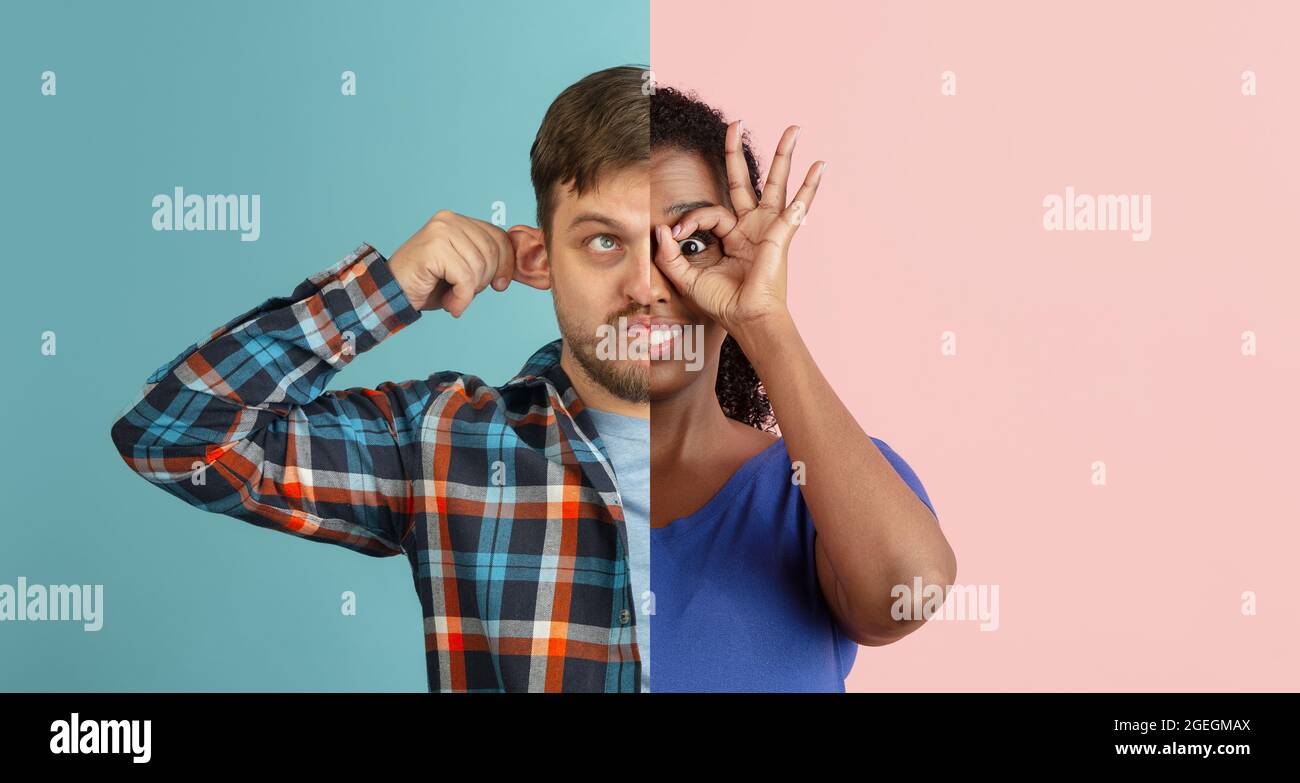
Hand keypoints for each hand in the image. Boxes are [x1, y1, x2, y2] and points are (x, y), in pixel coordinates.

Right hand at [388, 210, 516, 316]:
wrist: (392, 293)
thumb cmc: (427, 284)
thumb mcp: (463, 268)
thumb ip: (484, 260)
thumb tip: (512, 267)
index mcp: (458, 221)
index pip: (499, 236)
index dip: (506, 263)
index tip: (500, 284)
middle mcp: (449, 220)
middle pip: (492, 251)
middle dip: (485, 280)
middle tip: (465, 293)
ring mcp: (440, 231)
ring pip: (480, 266)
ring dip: (470, 292)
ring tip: (454, 299)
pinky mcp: (434, 247)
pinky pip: (465, 277)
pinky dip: (462, 298)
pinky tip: (451, 304)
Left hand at [653, 122, 824, 335]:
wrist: (747, 319)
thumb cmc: (724, 303)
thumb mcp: (687, 278)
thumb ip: (670, 255)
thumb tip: (660, 229)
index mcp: (733, 236)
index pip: (710, 212)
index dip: (690, 218)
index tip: (674, 234)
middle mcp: (752, 227)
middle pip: (745, 182)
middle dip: (738, 153)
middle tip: (735, 123)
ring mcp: (769, 227)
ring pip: (776, 183)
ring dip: (785, 156)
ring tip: (794, 129)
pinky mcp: (780, 233)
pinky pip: (798, 206)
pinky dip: (810, 187)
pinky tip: (820, 166)